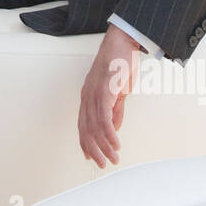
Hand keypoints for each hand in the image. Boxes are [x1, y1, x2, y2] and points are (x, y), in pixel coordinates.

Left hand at [77, 24, 142, 168]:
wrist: (122, 41)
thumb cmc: (119, 63)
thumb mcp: (118, 91)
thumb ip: (115, 110)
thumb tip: (114, 129)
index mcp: (88, 97)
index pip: (83, 125)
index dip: (86, 143)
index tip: (91, 157)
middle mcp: (87, 96)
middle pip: (86, 129)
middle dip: (94, 150)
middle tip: (103, 164)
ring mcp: (94, 93)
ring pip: (95, 127)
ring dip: (105, 146)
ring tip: (113, 158)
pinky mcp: (104, 91)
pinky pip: (104, 117)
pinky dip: (110, 133)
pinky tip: (115, 143)